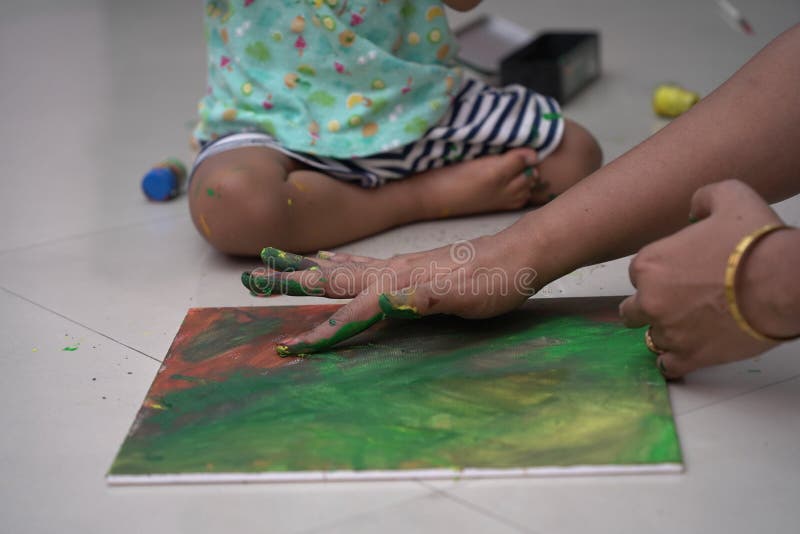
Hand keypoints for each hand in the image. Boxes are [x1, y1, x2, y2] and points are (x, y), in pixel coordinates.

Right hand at [242, 236, 539, 354]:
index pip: (347, 314)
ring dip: (305, 268)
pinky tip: (330, 260)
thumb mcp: (461, 296)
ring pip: (340, 269)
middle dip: (289, 282)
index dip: (319, 334)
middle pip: (328, 281)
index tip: (288, 349)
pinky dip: (335, 264)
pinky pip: (359, 266)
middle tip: (252, 278)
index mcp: (394, 283)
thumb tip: (381, 305)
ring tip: (276, 260)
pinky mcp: (406, 267)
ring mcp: (395, 266)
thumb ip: (421, 298)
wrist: (517, 255)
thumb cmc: (492, 281)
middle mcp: (387, 272)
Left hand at [619, 180, 795, 378]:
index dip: (658, 276)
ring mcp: (669, 332)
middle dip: (651, 307)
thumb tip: (694, 208)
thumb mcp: (730, 196)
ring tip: (693, 326)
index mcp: (650, 264)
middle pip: (632, 310)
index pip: (638, 274)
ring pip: (652, 338)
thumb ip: (703, 198)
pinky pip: (668, 365)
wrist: (783, 282)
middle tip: (677, 303)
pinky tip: (691, 349)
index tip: (677, 276)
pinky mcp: (690, 357)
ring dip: (668, 333)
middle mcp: (651, 300)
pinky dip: (676, 360)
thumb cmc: (756, 242)